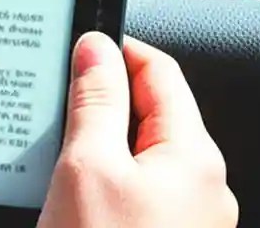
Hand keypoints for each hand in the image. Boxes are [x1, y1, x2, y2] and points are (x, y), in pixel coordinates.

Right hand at [38, 33, 236, 227]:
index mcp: (195, 157)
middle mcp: (203, 186)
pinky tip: (74, 192)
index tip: (77, 48)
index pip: (160, 72)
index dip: (116, 50)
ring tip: (58, 155)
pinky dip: (105, 180)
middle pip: (151, 114)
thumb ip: (95, 101)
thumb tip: (97, 49)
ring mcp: (188, 215)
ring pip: (140, 155)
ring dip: (100, 145)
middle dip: (102, 102)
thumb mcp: (87, 167)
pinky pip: (136, 189)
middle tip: (56, 106)